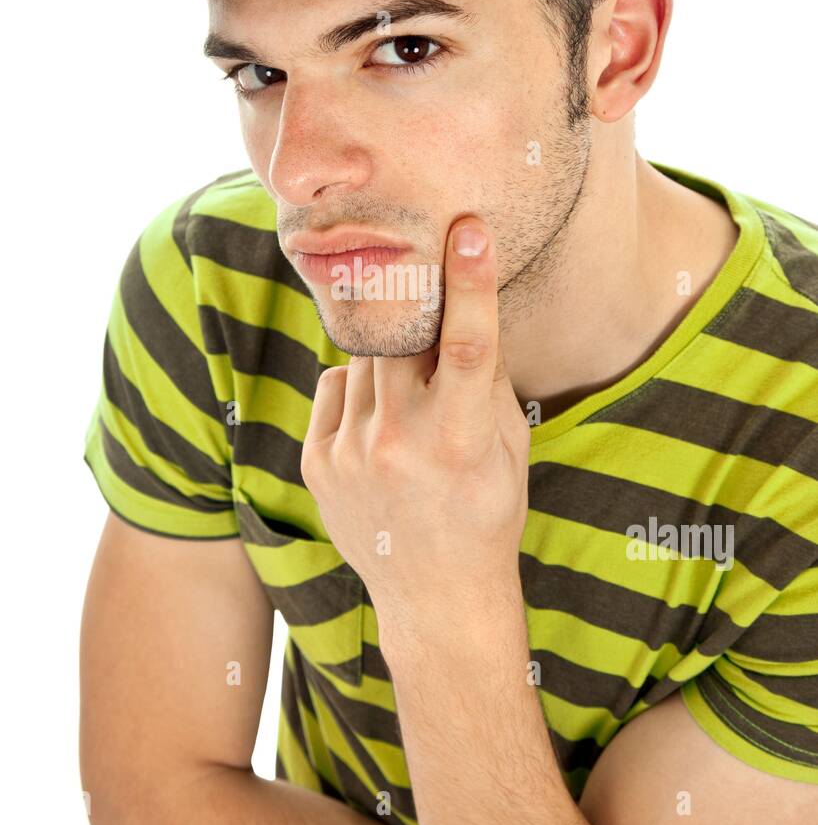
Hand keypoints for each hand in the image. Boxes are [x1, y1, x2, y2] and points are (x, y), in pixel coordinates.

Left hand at [299, 216, 529, 650]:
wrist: (434, 595)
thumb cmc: (486, 511)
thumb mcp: (508, 446)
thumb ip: (485, 377)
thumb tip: (462, 305)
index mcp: (460, 441)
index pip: (467, 345)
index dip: (470, 282)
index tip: (469, 229)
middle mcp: (400, 444)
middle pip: (402, 338)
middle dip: (418, 318)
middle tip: (430, 321)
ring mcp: (350, 454)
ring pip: (365, 358)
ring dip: (390, 361)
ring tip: (412, 407)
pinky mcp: (316, 461)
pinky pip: (334, 386)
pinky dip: (357, 391)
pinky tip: (381, 428)